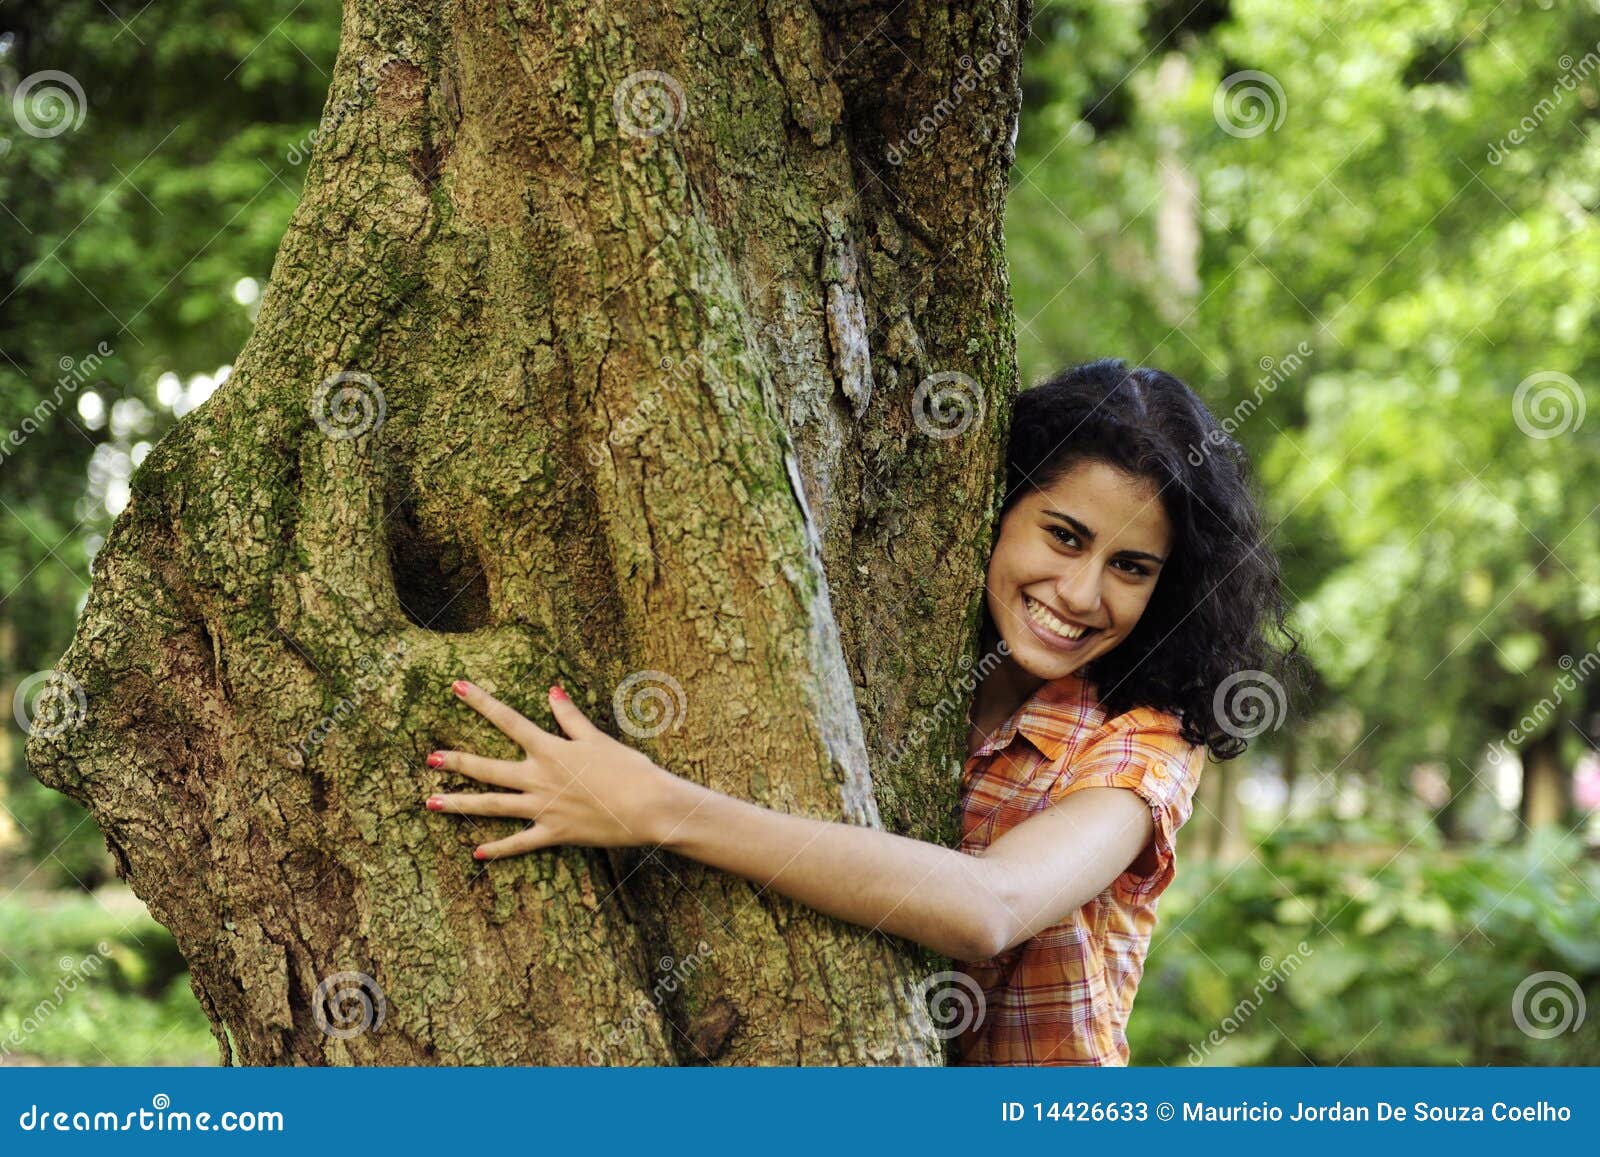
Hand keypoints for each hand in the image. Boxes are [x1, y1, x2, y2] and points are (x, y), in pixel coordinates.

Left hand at [424, 680, 681, 859]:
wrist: (648, 806)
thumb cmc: (629, 769)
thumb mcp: (598, 738)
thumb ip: (570, 717)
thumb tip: (552, 691)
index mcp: (550, 749)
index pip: (508, 720)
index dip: (481, 702)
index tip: (457, 687)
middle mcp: (539, 777)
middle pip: (488, 768)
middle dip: (457, 761)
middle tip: (430, 758)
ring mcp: (543, 807)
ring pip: (492, 805)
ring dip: (460, 803)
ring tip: (431, 802)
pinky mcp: (554, 832)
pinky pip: (519, 843)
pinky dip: (498, 849)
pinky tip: (476, 853)